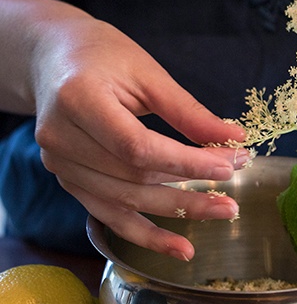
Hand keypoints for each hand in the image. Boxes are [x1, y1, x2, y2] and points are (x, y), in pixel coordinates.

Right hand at [31, 15, 247, 259]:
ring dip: (176, 212)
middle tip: (234, 197)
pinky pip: (109, 215)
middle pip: (134, 178)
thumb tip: (234, 139)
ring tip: (221, 212)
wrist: (54, 57)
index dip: (186, 162)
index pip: (138, 147)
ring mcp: (60, 163)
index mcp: (78, 99)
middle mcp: (61, 137)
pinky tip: (180, 248)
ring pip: (125, 201)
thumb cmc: (103, 55)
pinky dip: (146, 234)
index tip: (229, 166)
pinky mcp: (68, 179)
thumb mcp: (148, 73)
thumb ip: (188, 111)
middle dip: (190, 188)